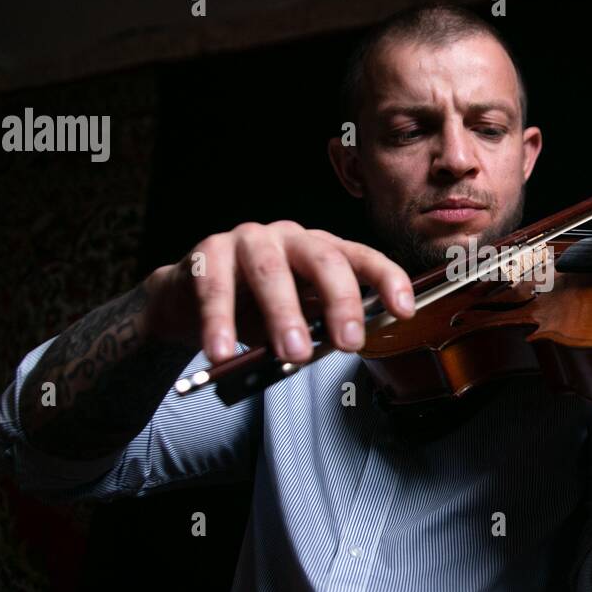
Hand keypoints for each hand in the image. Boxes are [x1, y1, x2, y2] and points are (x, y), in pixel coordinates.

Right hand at [142, 221, 415, 364]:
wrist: (187, 300)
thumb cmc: (253, 309)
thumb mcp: (296, 320)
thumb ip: (318, 328)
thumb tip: (340, 344)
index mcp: (319, 251)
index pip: (361, 258)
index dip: (387, 279)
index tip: (404, 308)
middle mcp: (289, 239)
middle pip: (323, 260)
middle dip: (340, 301)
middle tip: (348, 342)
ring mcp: (248, 241)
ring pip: (271, 272)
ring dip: (284, 315)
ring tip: (291, 353)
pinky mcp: (206, 253)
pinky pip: (214, 287)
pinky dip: (219, 322)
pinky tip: (221, 352)